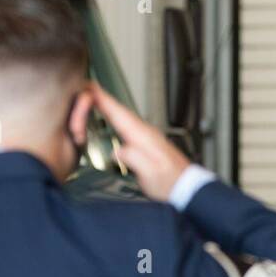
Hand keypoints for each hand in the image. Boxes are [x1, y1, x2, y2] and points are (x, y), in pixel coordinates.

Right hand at [88, 81, 189, 202]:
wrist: (187, 188)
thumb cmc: (170, 183)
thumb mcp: (150, 174)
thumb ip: (133, 159)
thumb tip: (117, 151)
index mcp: (144, 138)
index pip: (119, 114)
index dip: (104, 101)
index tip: (90, 88)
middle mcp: (146, 134)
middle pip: (121, 112)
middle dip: (104, 100)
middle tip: (88, 89)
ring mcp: (149, 138)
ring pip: (125, 118)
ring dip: (110, 109)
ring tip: (96, 101)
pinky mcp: (150, 144)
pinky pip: (129, 127)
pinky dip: (118, 120)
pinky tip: (115, 122)